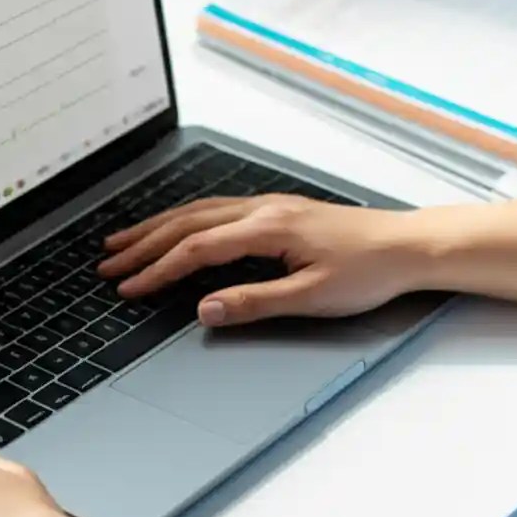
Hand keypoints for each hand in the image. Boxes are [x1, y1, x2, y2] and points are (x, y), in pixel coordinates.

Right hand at [99, 195, 432, 325]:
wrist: (407, 246)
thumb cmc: (368, 271)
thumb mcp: (311, 298)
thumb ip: (254, 303)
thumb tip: (204, 310)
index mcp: (267, 228)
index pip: (196, 249)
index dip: (158, 270)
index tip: (129, 289)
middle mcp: (262, 209)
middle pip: (188, 223)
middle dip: (144, 244)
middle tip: (108, 264)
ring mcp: (270, 206)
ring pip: (199, 211)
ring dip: (159, 227)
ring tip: (125, 242)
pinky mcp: (279, 210)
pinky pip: (218, 209)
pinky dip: (187, 220)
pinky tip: (178, 228)